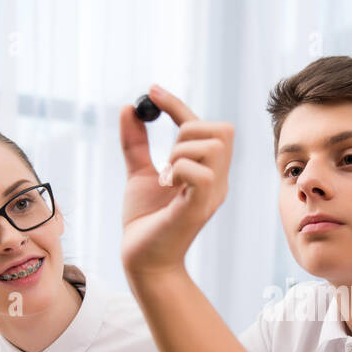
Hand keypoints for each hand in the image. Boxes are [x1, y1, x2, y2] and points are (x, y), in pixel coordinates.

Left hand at [119, 84, 233, 276]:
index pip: (206, 125)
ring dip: (180, 151)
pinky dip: (178, 169)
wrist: (142, 260)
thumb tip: (129, 109)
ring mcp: (212, 194)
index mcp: (207, 171)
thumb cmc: (145, 222)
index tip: (151, 91)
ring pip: (213, 146)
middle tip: (164, 158)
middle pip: (222, 130)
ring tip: (165, 176)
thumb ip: (135, 143)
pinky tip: (166, 186)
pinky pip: (200, 171)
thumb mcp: (138, 174)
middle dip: (187, 130)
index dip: (177, 104)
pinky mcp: (199, 208)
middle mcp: (217, 181)